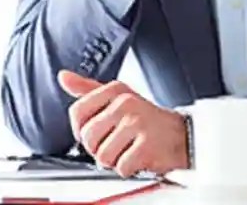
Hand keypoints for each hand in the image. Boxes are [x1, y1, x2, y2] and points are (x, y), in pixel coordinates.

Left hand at [58, 70, 187, 176]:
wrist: (183, 136)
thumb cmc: (147, 120)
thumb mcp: (118, 97)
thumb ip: (88, 89)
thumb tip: (63, 77)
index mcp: (115, 90)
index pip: (77, 112)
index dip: (81, 129)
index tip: (95, 133)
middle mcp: (125, 104)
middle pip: (88, 137)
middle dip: (98, 148)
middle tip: (115, 145)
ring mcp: (137, 124)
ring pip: (103, 156)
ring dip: (114, 161)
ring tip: (128, 151)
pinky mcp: (147, 146)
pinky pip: (121, 167)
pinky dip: (128, 170)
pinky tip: (138, 159)